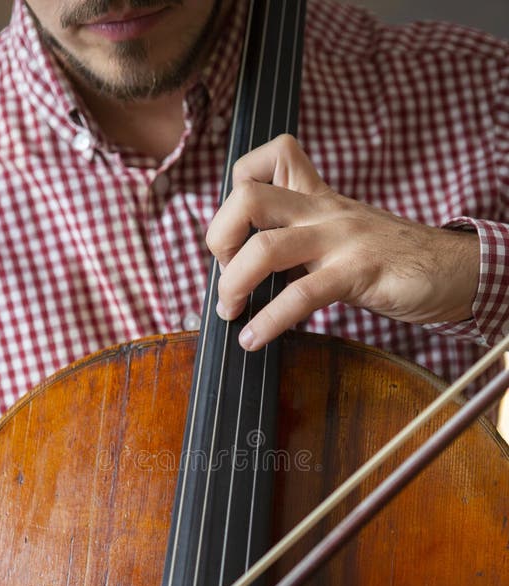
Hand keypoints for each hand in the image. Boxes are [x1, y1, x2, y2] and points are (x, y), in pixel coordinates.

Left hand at [207, 134, 479, 349]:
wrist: (454, 270)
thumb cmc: (394, 260)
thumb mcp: (341, 237)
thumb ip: (302, 241)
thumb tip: (253, 270)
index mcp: (318, 199)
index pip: (269, 159)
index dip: (235, 190)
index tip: (234, 238)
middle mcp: (323, 211)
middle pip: (247, 197)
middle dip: (219, 240)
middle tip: (225, 278)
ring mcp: (340, 240)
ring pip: (265, 246)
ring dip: (233, 284)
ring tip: (231, 312)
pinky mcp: (357, 272)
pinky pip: (301, 295)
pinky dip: (270, 321)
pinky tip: (255, 339)